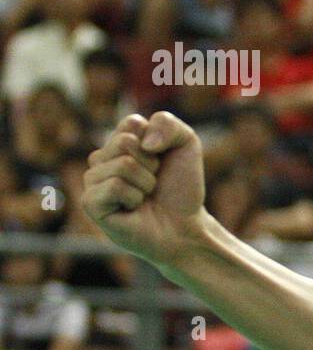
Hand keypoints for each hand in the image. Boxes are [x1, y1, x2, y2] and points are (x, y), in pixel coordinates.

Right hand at [82, 113, 207, 267]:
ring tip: (146, 196)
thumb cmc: (182, 187)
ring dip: (146, 182)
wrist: (186, 226)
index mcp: (119, 142)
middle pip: (125, 142)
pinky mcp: (90, 204)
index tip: (162, 160)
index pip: (131, 123)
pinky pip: (114, 186)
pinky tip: (134, 208)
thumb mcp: (186, 144)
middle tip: (154, 182)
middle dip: (151, 164)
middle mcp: (101, 159)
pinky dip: (134, 197)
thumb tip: (142, 142)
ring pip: (123, 165)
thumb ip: (167, 124)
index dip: (157, 142)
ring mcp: (93, 181)